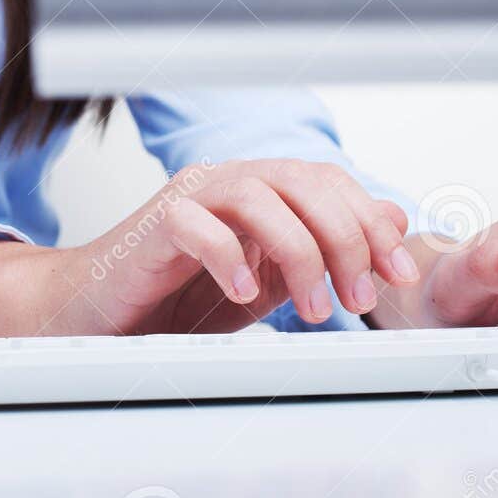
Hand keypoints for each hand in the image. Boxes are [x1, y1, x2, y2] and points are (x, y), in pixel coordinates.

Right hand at [0, 159, 419, 337]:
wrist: (98, 315)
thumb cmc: (176, 295)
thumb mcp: (270, 276)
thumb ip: (323, 248)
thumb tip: (393, 222)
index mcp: (259, 190)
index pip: (329, 182)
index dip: (372, 222)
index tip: (398, 275)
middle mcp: (225, 183)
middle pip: (303, 181)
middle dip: (347, 239)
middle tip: (359, 296)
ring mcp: (188, 201)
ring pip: (258, 196)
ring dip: (299, 253)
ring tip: (310, 308)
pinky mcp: (151, 229)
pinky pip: (196, 226)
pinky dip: (229, 258)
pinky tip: (245, 295)